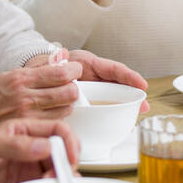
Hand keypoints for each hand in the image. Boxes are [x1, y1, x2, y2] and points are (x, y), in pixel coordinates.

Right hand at [0, 60, 82, 129]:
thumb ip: (39, 66)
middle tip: (68, 86)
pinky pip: (56, 122)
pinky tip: (51, 113)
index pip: (60, 73)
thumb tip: (63, 54)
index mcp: (21, 78)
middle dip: (73, 88)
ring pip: (66, 109)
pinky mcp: (29, 129)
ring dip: (66, 103)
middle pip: (69, 92)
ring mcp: (28, 115)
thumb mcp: (10, 76)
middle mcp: (25, 96)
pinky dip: (58, 117)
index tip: (74, 70)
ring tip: (59, 101)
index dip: (74, 71)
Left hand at [0, 120, 79, 182]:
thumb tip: (46, 146)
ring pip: (63, 174)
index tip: (69, 156)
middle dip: (68, 162)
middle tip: (59, 174)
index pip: (55, 130)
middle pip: (64, 152)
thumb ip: (12, 145)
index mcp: (20, 133)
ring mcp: (31, 176)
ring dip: (64, 180)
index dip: (68, 140)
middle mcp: (30, 153)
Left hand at [24, 47, 151, 113]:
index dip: (128, 76)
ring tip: (137, 115)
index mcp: (88, 64)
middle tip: (144, 105)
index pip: (112, 69)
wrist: (38, 73)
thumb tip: (59, 57)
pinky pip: (103, 108)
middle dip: (132, 94)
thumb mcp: (51, 62)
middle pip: (118, 85)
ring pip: (113, 97)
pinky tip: (120, 125)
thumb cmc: (47, 66)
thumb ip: (56, 61)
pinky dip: (112, 115)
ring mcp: (93, 89)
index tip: (141, 85)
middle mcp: (94, 76)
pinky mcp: (89, 101)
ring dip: (126, 106)